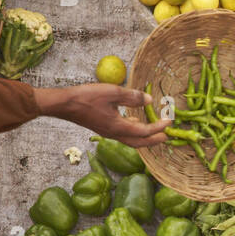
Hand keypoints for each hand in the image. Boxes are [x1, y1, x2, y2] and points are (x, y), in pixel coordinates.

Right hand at [34, 84, 170, 147]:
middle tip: (168, 136)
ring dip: (145, 137)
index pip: (144, 131)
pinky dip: (133, 131)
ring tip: (155, 131)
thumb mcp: (112, 92)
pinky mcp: (103, 128)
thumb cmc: (87, 97)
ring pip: (131, 140)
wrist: (64, 104)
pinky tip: (135, 121)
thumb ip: (132, 97)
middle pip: (139, 143)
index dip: (159, 127)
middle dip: (154, 140)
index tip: (170, 122)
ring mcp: (108, 132)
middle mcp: (114, 134)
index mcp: (118, 127)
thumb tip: (150, 100)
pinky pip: (123, 134)